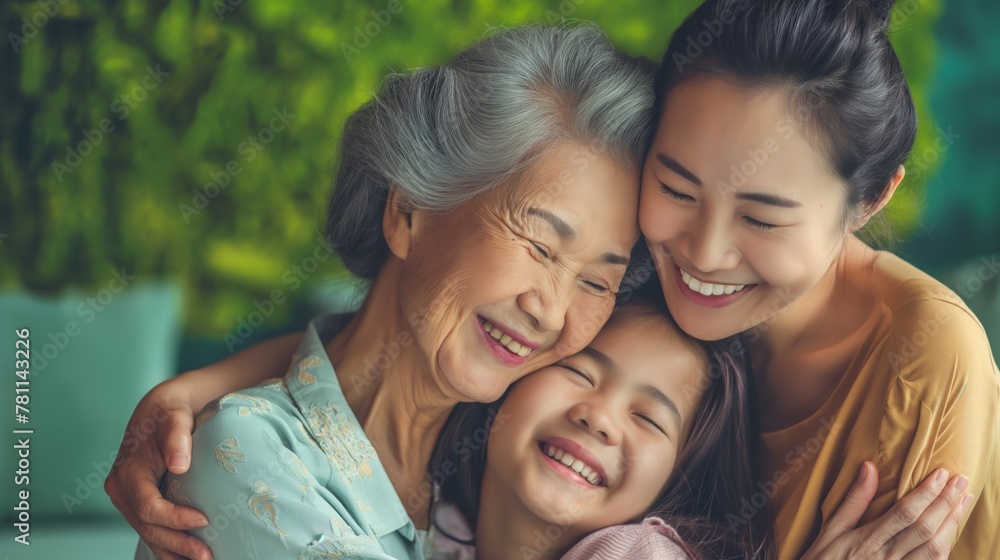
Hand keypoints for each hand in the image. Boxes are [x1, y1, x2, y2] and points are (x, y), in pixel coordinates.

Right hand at [104, 380, 212, 559]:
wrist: (158, 413)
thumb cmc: (170, 414)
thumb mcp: (175, 418)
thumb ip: (177, 437)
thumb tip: (179, 465)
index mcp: (128, 473)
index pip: (149, 506)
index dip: (174, 518)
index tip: (203, 520)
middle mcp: (121, 491)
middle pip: (148, 527)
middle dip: (178, 543)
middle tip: (207, 555)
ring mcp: (127, 501)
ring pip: (148, 534)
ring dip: (173, 552)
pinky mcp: (138, 506)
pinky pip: (150, 531)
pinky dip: (167, 547)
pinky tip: (185, 558)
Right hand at [802, 461, 972, 559]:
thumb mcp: (831, 530)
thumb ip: (853, 501)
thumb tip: (869, 468)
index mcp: (867, 541)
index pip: (904, 514)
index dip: (925, 493)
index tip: (939, 474)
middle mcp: (886, 558)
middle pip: (925, 529)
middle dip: (946, 503)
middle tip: (960, 481)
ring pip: (935, 549)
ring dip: (952, 523)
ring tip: (962, 501)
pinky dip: (945, 547)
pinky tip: (950, 531)